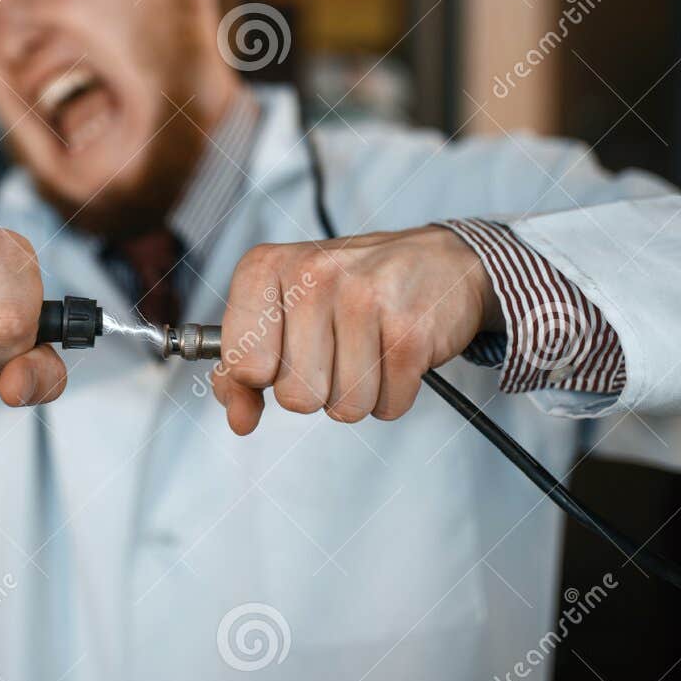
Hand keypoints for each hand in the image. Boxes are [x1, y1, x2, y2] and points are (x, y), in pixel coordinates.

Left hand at [211, 226, 502, 434]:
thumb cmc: (352, 289)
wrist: (441, 262)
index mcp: (268, 267)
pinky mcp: (410, 331)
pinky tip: (395, 356)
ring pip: (344, 408)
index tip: (282, 359)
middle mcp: (313, 274)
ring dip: (358, 395)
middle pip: (295, 396)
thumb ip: (244, 365)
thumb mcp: (285, 310)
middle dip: (318, 390)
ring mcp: (364, 299)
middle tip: (337, 350)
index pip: (242, 365)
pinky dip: (392, 396)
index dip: (262, 379)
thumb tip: (239, 419)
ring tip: (368, 351)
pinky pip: (387, 406)